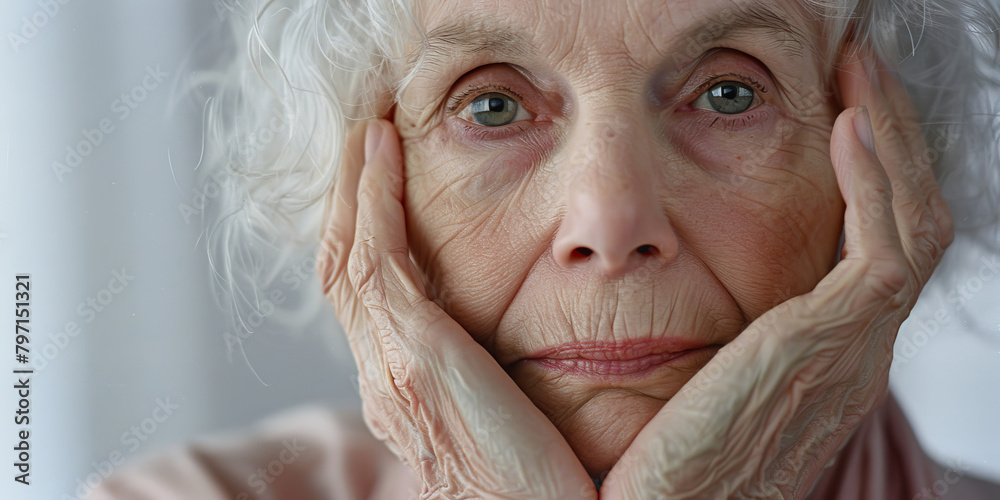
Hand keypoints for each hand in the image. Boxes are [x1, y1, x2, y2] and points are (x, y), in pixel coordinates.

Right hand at [316, 119, 596, 498]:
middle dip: (350, 199)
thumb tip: (523, 349)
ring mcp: (389, 364)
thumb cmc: (539, 489)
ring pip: (349, 254)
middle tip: (364, 139)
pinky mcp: (414, 355)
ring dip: (356, 185)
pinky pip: (376, 256)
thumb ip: (497, 380)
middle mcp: (382, 375)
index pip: (370, 292)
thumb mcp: (511, 424)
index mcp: (404, 389)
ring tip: (370, 131)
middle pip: (345, 267)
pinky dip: (374, 198)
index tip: (382, 180)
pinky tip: (383, 149)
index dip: (367, 231)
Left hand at [599, 53, 953, 498]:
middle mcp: (851, 351)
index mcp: (820, 356)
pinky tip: (846, 129)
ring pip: (910, 224)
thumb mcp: (687, 381)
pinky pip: (881, 249)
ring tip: (861, 76)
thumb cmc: (649, 460)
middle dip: (891, 141)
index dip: (868, 175)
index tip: (839, 112)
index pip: (871, 245)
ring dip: (892, 142)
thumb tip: (653, 278)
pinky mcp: (828, 348)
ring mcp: (850, 351)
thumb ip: (702, 331)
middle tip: (861, 73)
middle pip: (906, 223)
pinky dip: (875, 184)